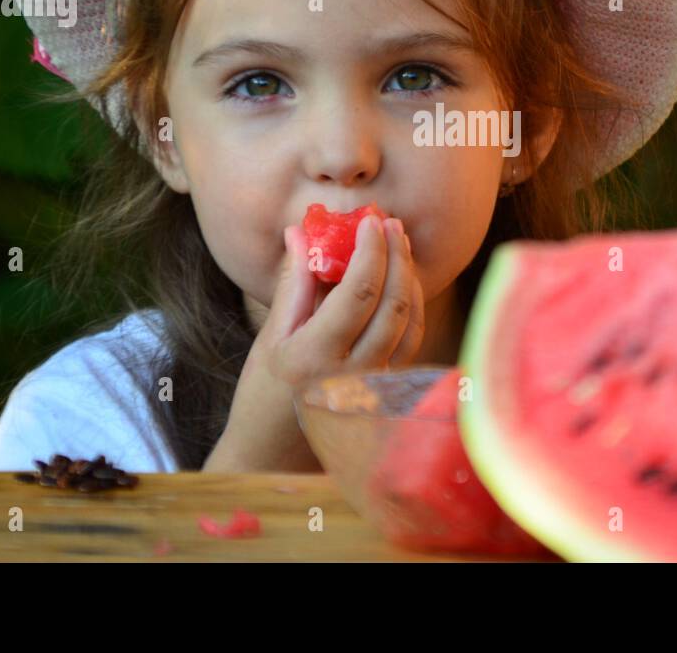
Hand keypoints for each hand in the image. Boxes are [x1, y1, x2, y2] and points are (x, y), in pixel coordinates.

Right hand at [255, 214, 425, 388]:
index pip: (358, 292)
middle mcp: (354, 372)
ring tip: (399, 242)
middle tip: (389, 223)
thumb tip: (300, 232)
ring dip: (409, 277)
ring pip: (409, 321)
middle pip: (392, 303)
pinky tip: (404, 281)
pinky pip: (411, 340)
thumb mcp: (270, 339)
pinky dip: (412, 305)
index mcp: (316, 356)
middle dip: (395, 256)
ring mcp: (377, 384)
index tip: (369, 220)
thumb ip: (293, 285)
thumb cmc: (264, 395)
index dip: (370, 251)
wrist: (276, 455)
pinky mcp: (390, 390)